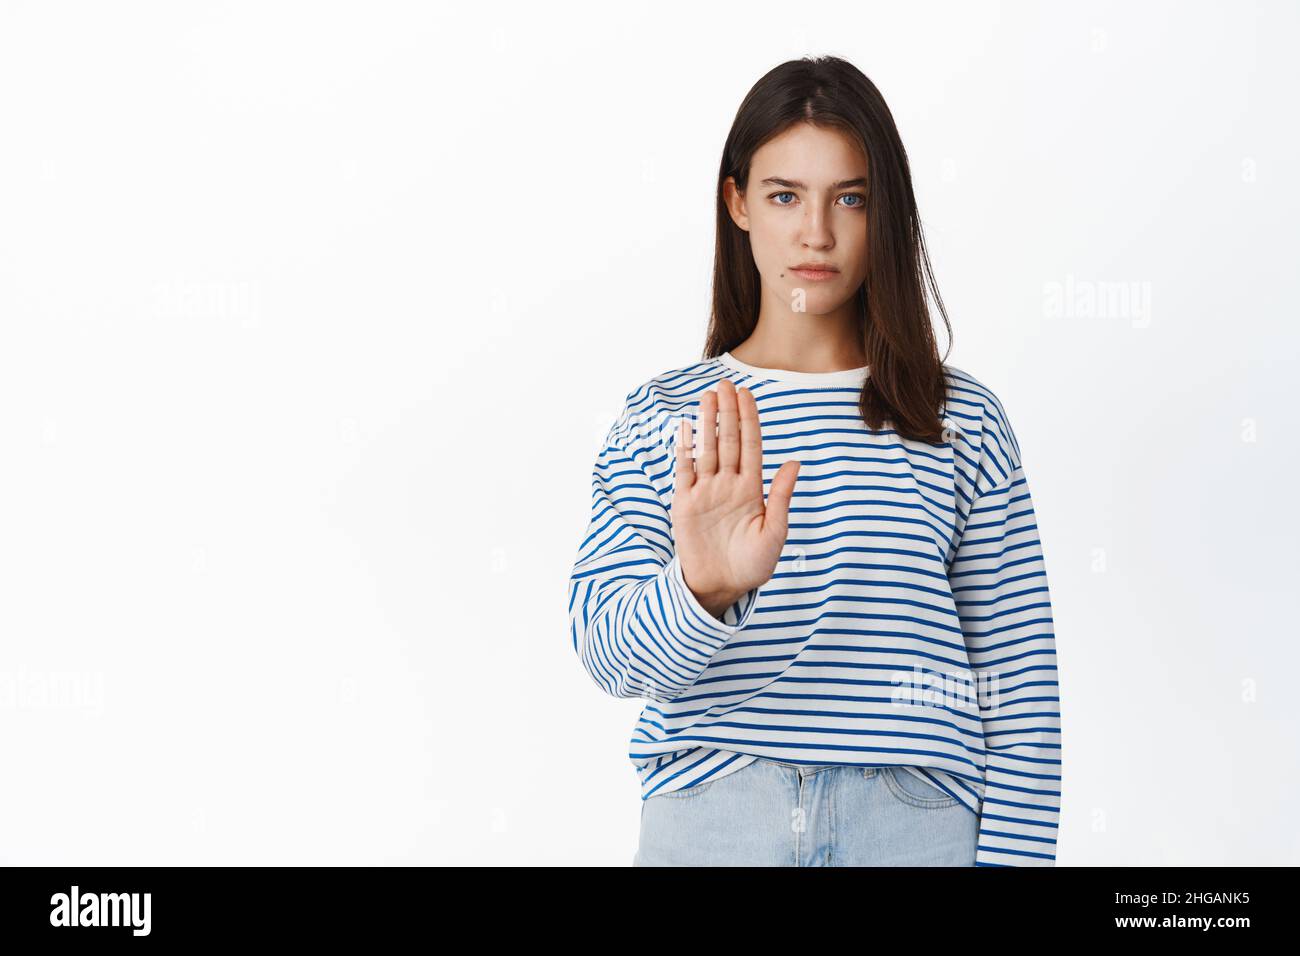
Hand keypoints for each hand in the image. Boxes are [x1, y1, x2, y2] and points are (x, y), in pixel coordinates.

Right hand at [672, 377, 799, 618]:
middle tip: (725, 384)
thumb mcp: (774, 533)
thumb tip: (793, 462)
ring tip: (707, 396)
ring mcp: (705, 492)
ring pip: (706, 449)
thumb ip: (781, 497)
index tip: (746, 395)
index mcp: (751, 489)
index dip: (748, 420)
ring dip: (707, 423)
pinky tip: (686, 427)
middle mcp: (727, 485)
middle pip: (727, 441)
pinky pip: (684, 470)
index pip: (750, 446)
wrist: (720, 587)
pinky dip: (684, 448)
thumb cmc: (752, 565)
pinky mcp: (684, 503)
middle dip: (727, 413)